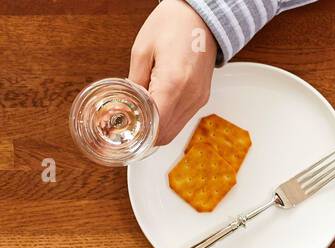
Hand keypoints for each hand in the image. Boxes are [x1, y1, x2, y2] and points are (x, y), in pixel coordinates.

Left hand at [129, 0, 217, 145]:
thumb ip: (134, 82)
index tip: (124, 131)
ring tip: (140, 120)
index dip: (138, 132)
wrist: (200, 18)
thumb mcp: (142, 50)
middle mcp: (190, 96)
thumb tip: (128, 105)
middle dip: (146, 135)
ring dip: (157, 130)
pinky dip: (168, 122)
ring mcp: (199, 99)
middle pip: (166, 133)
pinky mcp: (202, 98)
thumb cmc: (172, 26)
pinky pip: (183, 119)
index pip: (155, 125)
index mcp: (173, 83)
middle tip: (128, 128)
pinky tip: (155, 112)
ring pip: (175, 131)